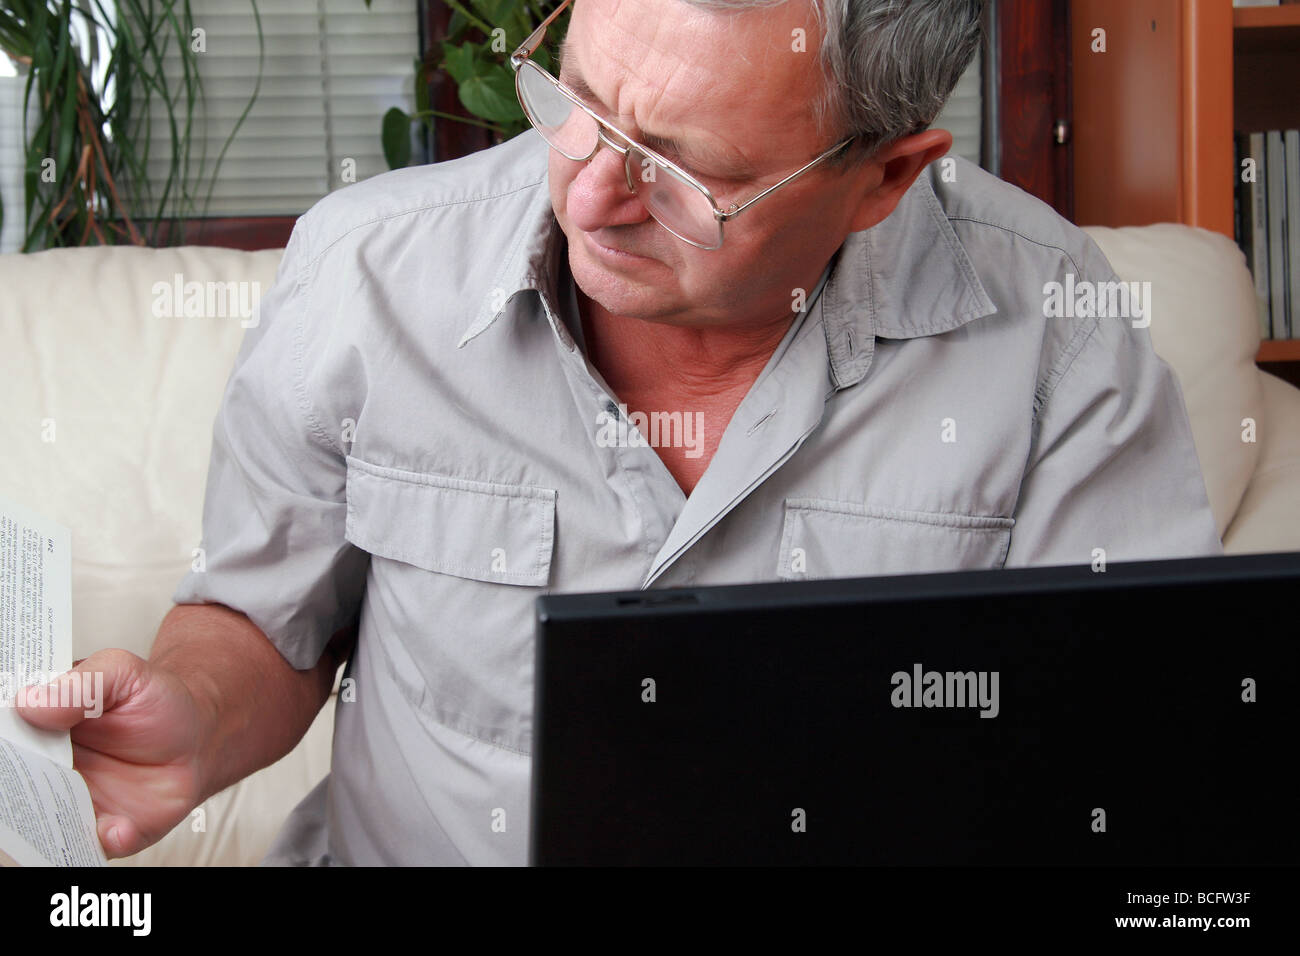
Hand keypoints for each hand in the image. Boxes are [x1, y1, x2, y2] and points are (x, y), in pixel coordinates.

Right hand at [17, 648, 209, 859]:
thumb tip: (31, 703)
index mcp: (38, 728)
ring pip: (44, 825)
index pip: (8, 737)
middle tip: (43, 775)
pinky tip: (118, 826)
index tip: (12, 743)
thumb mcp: (125, 673)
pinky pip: (93, 846)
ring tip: (79, 806)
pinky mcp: (105, 829)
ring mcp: (74, 804)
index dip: (8, 743)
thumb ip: (84, 682)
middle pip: (15, 786)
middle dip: (17, 787)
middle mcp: (45, 771)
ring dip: (51, 824)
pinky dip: (103, 841)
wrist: (197, 736)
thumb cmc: (155, 703)